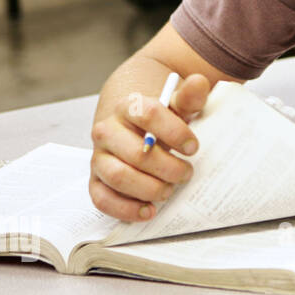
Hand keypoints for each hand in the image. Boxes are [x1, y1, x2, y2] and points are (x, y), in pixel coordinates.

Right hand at [89, 73, 210, 220]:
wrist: (133, 123)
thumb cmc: (161, 117)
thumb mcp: (177, 104)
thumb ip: (189, 96)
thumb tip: (199, 82)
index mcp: (128, 107)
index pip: (148, 114)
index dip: (174, 132)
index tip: (194, 147)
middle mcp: (107, 131)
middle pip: (136, 153)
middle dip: (168, 168)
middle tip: (186, 173)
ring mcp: (99, 157)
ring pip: (118, 177)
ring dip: (150, 189)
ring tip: (170, 190)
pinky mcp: (96, 180)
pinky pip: (102, 199)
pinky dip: (126, 209)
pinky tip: (149, 211)